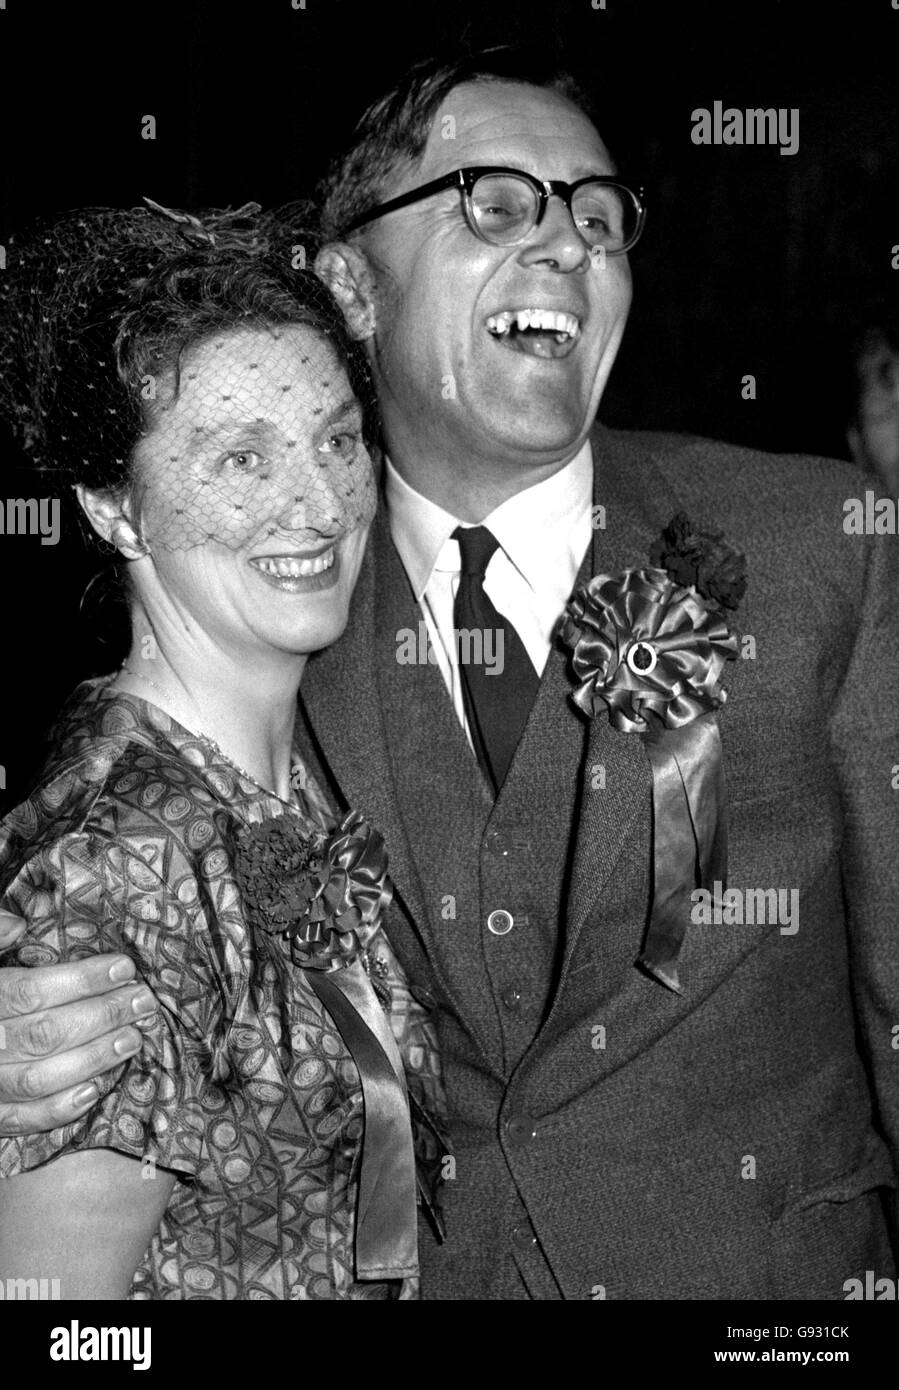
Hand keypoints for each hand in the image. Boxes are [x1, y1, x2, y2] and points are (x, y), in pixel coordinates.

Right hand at [0, 911, 157, 1136]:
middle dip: (102, 1016)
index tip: (124, 968)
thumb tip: (18, 924)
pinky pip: (24, 1118)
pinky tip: (97, 1090)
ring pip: (40, 1078)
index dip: (81, 980)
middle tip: (142, 1001)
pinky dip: (60, 1108)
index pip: (32, 992)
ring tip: (133, 1038)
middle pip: (46, 1033)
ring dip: (93, 1058)